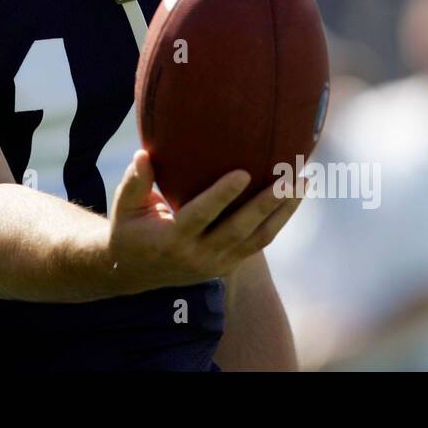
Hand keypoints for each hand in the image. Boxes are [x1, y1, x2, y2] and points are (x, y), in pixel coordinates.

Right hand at [105, 149, 302, 292]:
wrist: (135, 273)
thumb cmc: (129, 228)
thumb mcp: (123, 207)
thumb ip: (135, 182)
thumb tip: (144, 154)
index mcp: (171, 239)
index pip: (200, 216)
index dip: (222, 196)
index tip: (244, 172)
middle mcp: (198, 255)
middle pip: (240, 230)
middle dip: (268, 203)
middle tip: (292, 176)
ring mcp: (217, 264)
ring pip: (258, 239)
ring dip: (284, 211)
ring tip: (304, 181)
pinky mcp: (229, 265)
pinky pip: (259, 243)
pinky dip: (279, 220)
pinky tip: (294, 196)